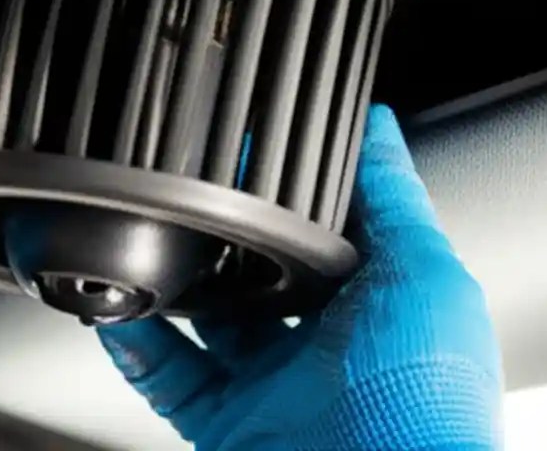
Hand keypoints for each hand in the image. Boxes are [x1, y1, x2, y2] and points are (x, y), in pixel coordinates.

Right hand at [98, 105, 501, 449]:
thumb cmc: (424, 398)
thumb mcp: (423, 272)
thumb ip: (392, 198)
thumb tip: (381, 126)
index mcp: (378, 301)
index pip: (326, 227)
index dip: (291, 189)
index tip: (249, 150)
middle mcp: (325, 342)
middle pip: (257, 270)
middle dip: (221, 235)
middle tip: (188, 197)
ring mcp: (275, 385)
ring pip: (206, 320)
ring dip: (170, 285)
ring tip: (143, 247)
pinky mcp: (231, 424)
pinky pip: (170, 379)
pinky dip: (139, 347)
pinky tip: (122, 315)